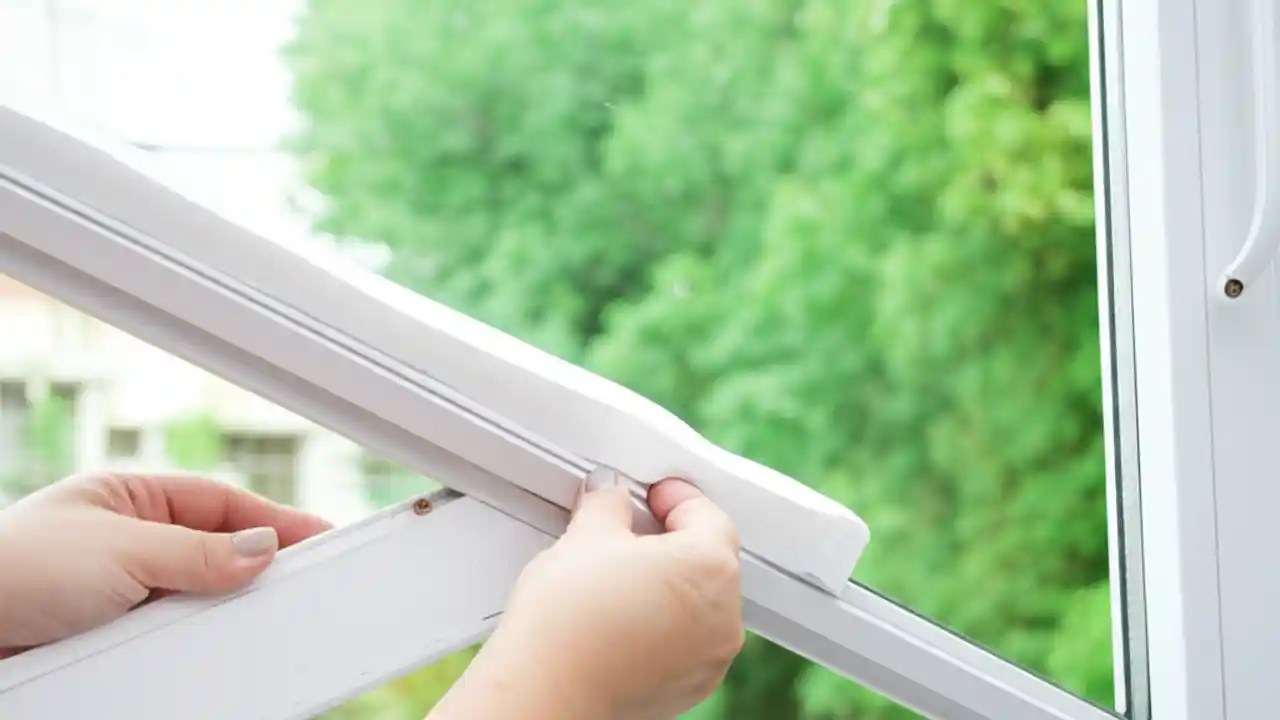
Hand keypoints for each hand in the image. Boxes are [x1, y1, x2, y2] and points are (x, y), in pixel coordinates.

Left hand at [0, 473, 330, 654]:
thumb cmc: (13, 570)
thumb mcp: (121, 550)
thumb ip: (197, 552)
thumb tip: (262, 549)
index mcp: (129, 499)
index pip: (220, 503)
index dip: (273, 519)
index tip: (319, 536)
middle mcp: (128, 544)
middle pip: (215, 553)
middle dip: (253, 571)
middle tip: (299, 585)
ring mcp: (121, 594)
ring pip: (195, 602)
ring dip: (218, 615)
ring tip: (250, 624)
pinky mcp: (111, 642)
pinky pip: (169, 643)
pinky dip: (190, 649)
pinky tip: (209, 655)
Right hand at [433, 479, 743, 719]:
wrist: (545, 691)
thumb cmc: (568, 622)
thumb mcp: (586, 535)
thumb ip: (609, 503)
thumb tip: (611, 496)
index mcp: (711, 568)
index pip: (707, 515)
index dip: (675, 497)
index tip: (653, 493)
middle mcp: (724, 616)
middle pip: (709, 559)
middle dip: (672, 540)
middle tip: (630, 529)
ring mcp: (709, 658)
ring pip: (701, 603)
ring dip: (670, 584)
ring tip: (620, 577)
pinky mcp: (688, 687)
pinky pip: (686, 640)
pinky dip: (664, 623)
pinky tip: (623, 616)